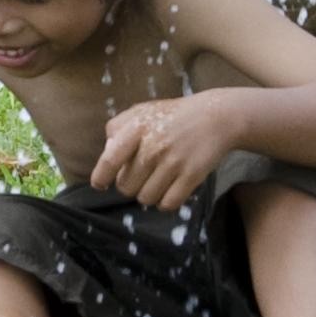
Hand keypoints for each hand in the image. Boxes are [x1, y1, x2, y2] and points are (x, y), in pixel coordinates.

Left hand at [91, 93, 235, 209]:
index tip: (100, 184)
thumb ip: (118, 128)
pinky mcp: (191, 176)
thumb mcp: (142, 112)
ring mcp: (173, 162)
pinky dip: (166, 202)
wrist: (215, 116)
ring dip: (149, 193)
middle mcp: (153, 146)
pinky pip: (167, 204)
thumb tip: (106, 153)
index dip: (101, 177)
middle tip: (144, 173)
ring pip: (145, 198)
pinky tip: (171, 188)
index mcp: (137, 128)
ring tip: (159, 178)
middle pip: (126, 187)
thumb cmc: (172, 116)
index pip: (110, 160)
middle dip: (131, 184)